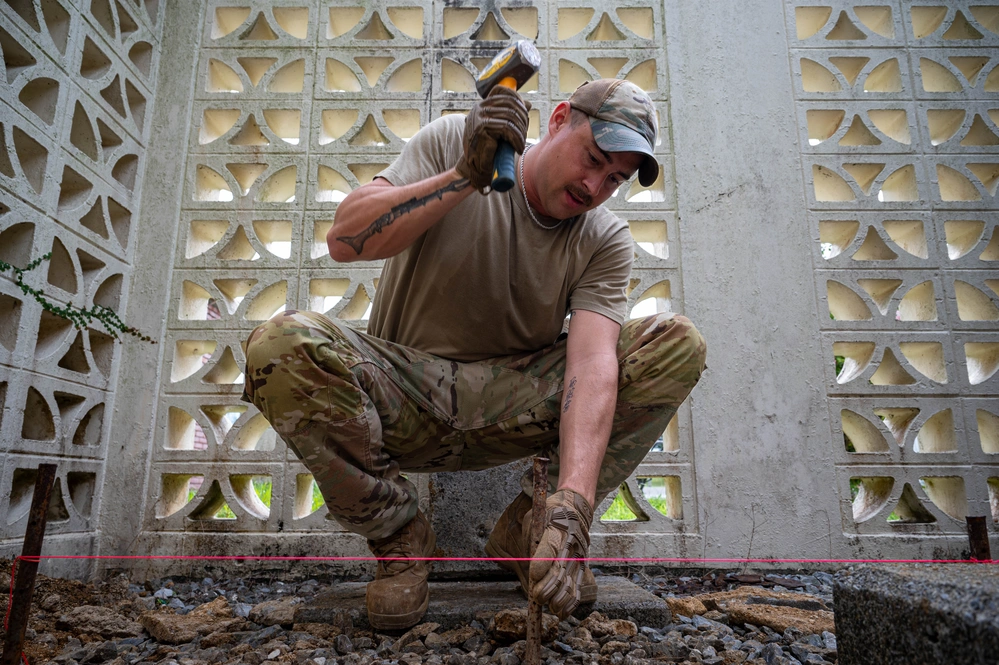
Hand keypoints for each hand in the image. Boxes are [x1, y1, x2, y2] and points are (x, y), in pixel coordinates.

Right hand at [455, 85, 530, 191]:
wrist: (475, 168)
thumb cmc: (488, 149)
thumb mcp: (501, 129)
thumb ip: (511, 115)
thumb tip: (528, 103)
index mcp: (482, 105)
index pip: (501, 90)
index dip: (517, 98)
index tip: (525, 113)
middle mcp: (479, 108)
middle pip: (510, 103)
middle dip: (523, 118)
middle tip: (526, 133)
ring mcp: (479, 117)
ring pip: (510, 116)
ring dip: (521, 131)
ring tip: (521, 144)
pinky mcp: (482, 128)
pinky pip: (507, 128)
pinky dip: (517, 139)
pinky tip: (518, 148)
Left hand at [528, 488, 593, 618]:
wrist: (575, 509)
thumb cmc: (549, 515)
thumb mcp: (535, 518)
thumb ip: (531, 538)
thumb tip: (527, 562)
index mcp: (557, 528)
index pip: (550, 548)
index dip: (541, 565)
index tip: (533, 576)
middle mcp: (571, 544)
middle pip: (560, 570)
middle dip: (547, 587)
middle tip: (537, 596)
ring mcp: (578, 557)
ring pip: (570, 583)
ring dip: (558, 598)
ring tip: (548, 605)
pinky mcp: (582, 566)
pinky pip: (578, 588)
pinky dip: (570, 603)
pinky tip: (561, 612)